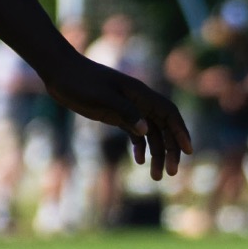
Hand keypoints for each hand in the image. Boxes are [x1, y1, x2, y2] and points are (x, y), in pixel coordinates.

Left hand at [41, 54, 192, 179]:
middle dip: (170, 149)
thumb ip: (124, 112)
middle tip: (170, 172)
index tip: (188, 151)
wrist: (59, 72)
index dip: (181, 131)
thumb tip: (146, 130)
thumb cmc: (80, 81)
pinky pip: (135, 132)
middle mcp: (138, 101)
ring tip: (156, 176)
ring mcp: (127, 108)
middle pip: (163, 127)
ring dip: (156, 153)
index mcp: (139, 93)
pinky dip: (140, 146)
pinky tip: (140, 160)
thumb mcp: (102, 96)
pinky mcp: (115, 114)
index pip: (169, 113)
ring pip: (151, 133)